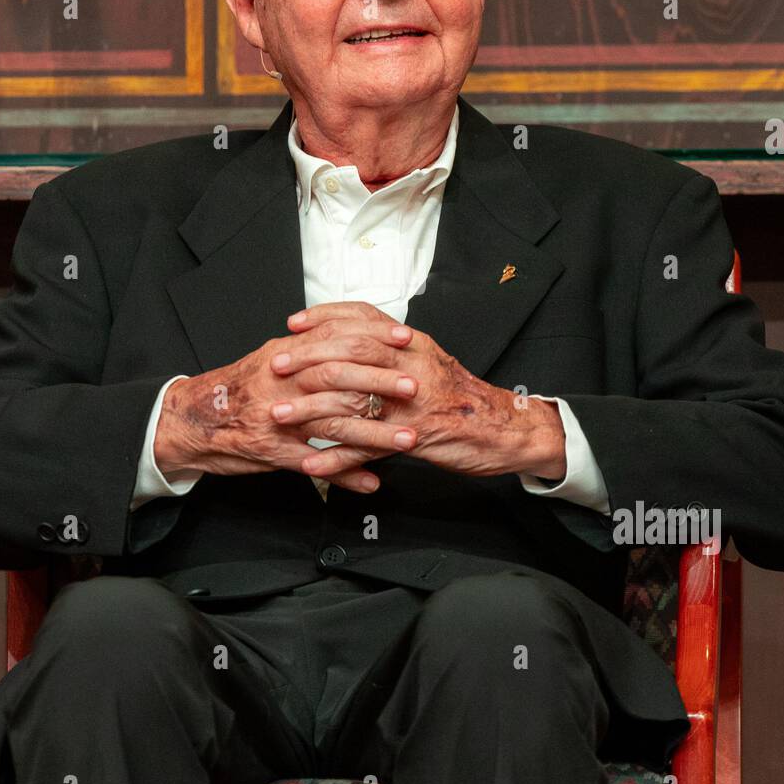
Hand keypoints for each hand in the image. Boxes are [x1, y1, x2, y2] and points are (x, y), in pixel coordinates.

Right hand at [152, 306, 416, 493]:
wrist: (189, 420)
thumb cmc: (236, 392)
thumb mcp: (272, 362)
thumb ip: (308, 352)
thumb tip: (347, 339)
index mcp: (286, 356)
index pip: (336, 339)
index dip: (373, 338)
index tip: (405, 338)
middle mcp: (282, 382)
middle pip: (340, 376)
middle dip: (382, 381)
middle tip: (415, 386)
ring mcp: (276, 416)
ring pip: (333, 421)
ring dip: (374, 433)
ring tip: (406, 439)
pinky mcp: (270, 449)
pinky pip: (313, 463)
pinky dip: (344, 473)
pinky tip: (371, 482)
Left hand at [273, 301, 563, 483]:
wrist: (506, 428)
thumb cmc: (462, 396)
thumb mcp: (430, 360)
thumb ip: (395, 349)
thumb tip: (357, 338)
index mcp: (413, 344)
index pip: (363, 319)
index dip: (324, 318)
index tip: (293, 324)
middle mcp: (411, 365)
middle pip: (350, 353)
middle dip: (307, 359)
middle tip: (276, 367)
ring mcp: (412, 402)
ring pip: (353, 399)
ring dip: (311, 409)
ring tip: (280, 416)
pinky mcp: (415, 436)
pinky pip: (368, 448)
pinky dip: (337, 458)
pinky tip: (312, 465)